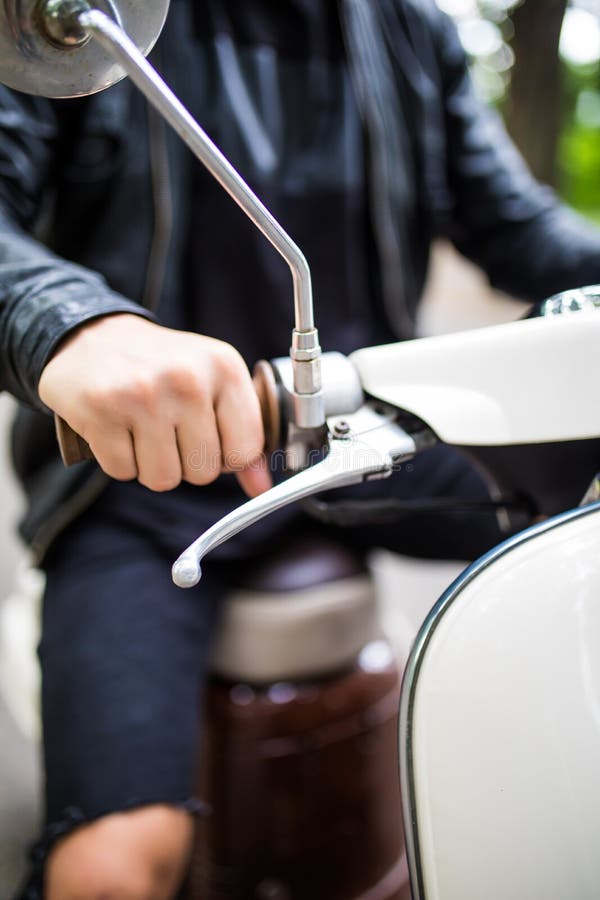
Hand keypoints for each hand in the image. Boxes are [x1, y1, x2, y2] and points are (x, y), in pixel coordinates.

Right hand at [38, 314, 271, 496]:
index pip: (245, 450)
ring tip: (141, 429)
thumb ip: (241, 436)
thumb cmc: (159, 365)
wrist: (90, 336)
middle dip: (184, 462)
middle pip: (203, 472)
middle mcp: (188, 378)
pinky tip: (116, 428)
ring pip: (163, 479)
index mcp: (225, 367)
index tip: (208, 438)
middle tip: (167, 429)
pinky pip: (122, 471)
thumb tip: (261, 487)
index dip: (225, 458)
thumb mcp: (212, 384)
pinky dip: (118, 459)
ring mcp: (143, 394)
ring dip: (150, 465)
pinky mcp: (101, 409)